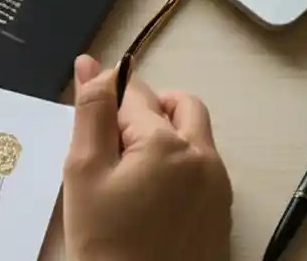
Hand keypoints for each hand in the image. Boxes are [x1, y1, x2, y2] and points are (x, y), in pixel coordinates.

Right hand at [63, 55, 231, 260]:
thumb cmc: (106, 245)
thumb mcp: (84, 173)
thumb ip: (90, 112)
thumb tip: (91, 64)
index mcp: (169, 143)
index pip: (133, 93)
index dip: (104, 107)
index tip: (89, 139)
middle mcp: (204, 157)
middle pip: (176, 106)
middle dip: (144, 114)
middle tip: (110, 151)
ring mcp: (219, 186)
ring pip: (192, 136)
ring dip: (162, 139)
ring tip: (127, 181)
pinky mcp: (222, 211)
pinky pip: (201, 170)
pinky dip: (176, 168)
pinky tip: (147, 202)